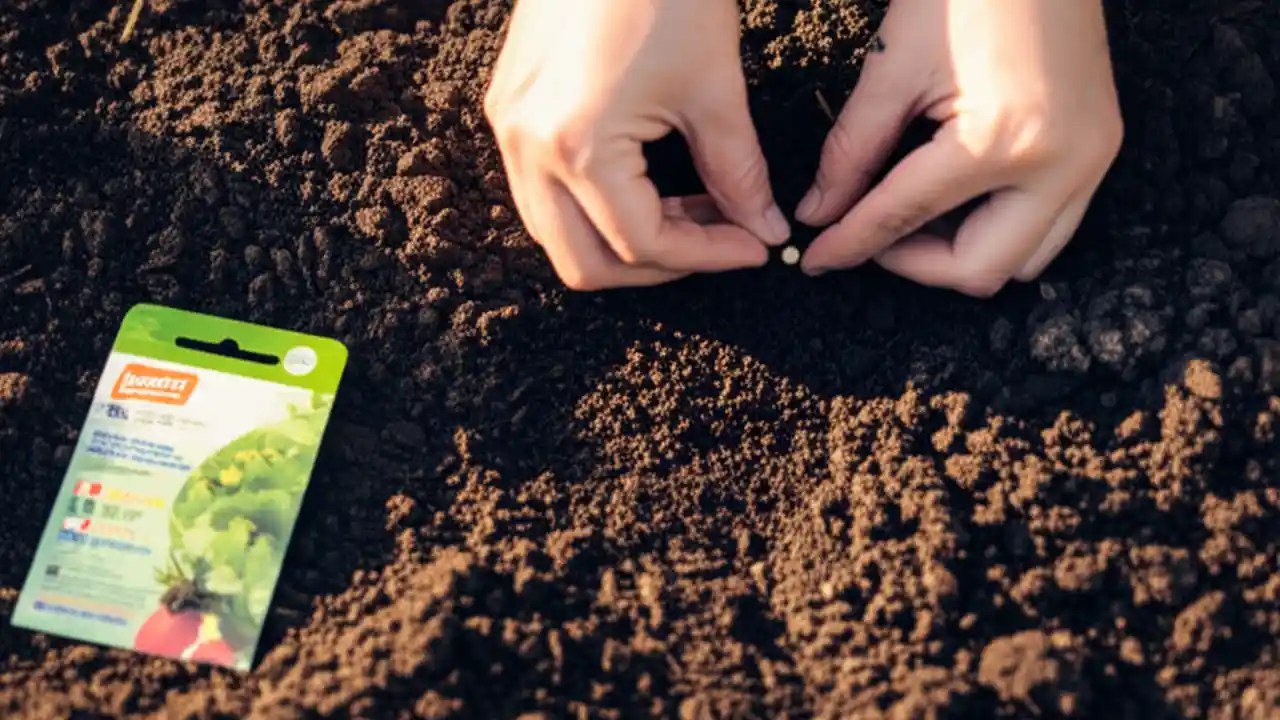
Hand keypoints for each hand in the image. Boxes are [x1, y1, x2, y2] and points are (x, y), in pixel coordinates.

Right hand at [484, 0, 789, 290]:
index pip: (642, 243)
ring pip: (556, 233)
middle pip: (582, 263)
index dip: (709, 256)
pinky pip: (544, 190)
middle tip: (717, 245)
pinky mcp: (510, 107)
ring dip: (624, 240)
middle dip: (657, 268)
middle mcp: (528, 147)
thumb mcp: (715, 88)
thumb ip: (739, 173)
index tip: (756, 247)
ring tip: (692, 213)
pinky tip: (652, 181)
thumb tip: (763, 229)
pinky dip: (596, 205)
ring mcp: (509, 128)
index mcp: (578, 145)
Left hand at [797, 0, 1122, 295]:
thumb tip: (818, 213)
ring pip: (1023, 260)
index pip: (905, 218)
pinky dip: (999, 229)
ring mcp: (1093, 159)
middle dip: (914, 265)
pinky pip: (1051, 224)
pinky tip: (954, 200)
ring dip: (962, 254)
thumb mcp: (893, 69)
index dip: (849, 244)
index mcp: (1001, 140)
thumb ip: (851, 152)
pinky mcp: (1103, 147)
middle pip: (979, 270)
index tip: (813, 259)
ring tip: (910, 219)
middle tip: (868, 238)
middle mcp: (1061, 165)